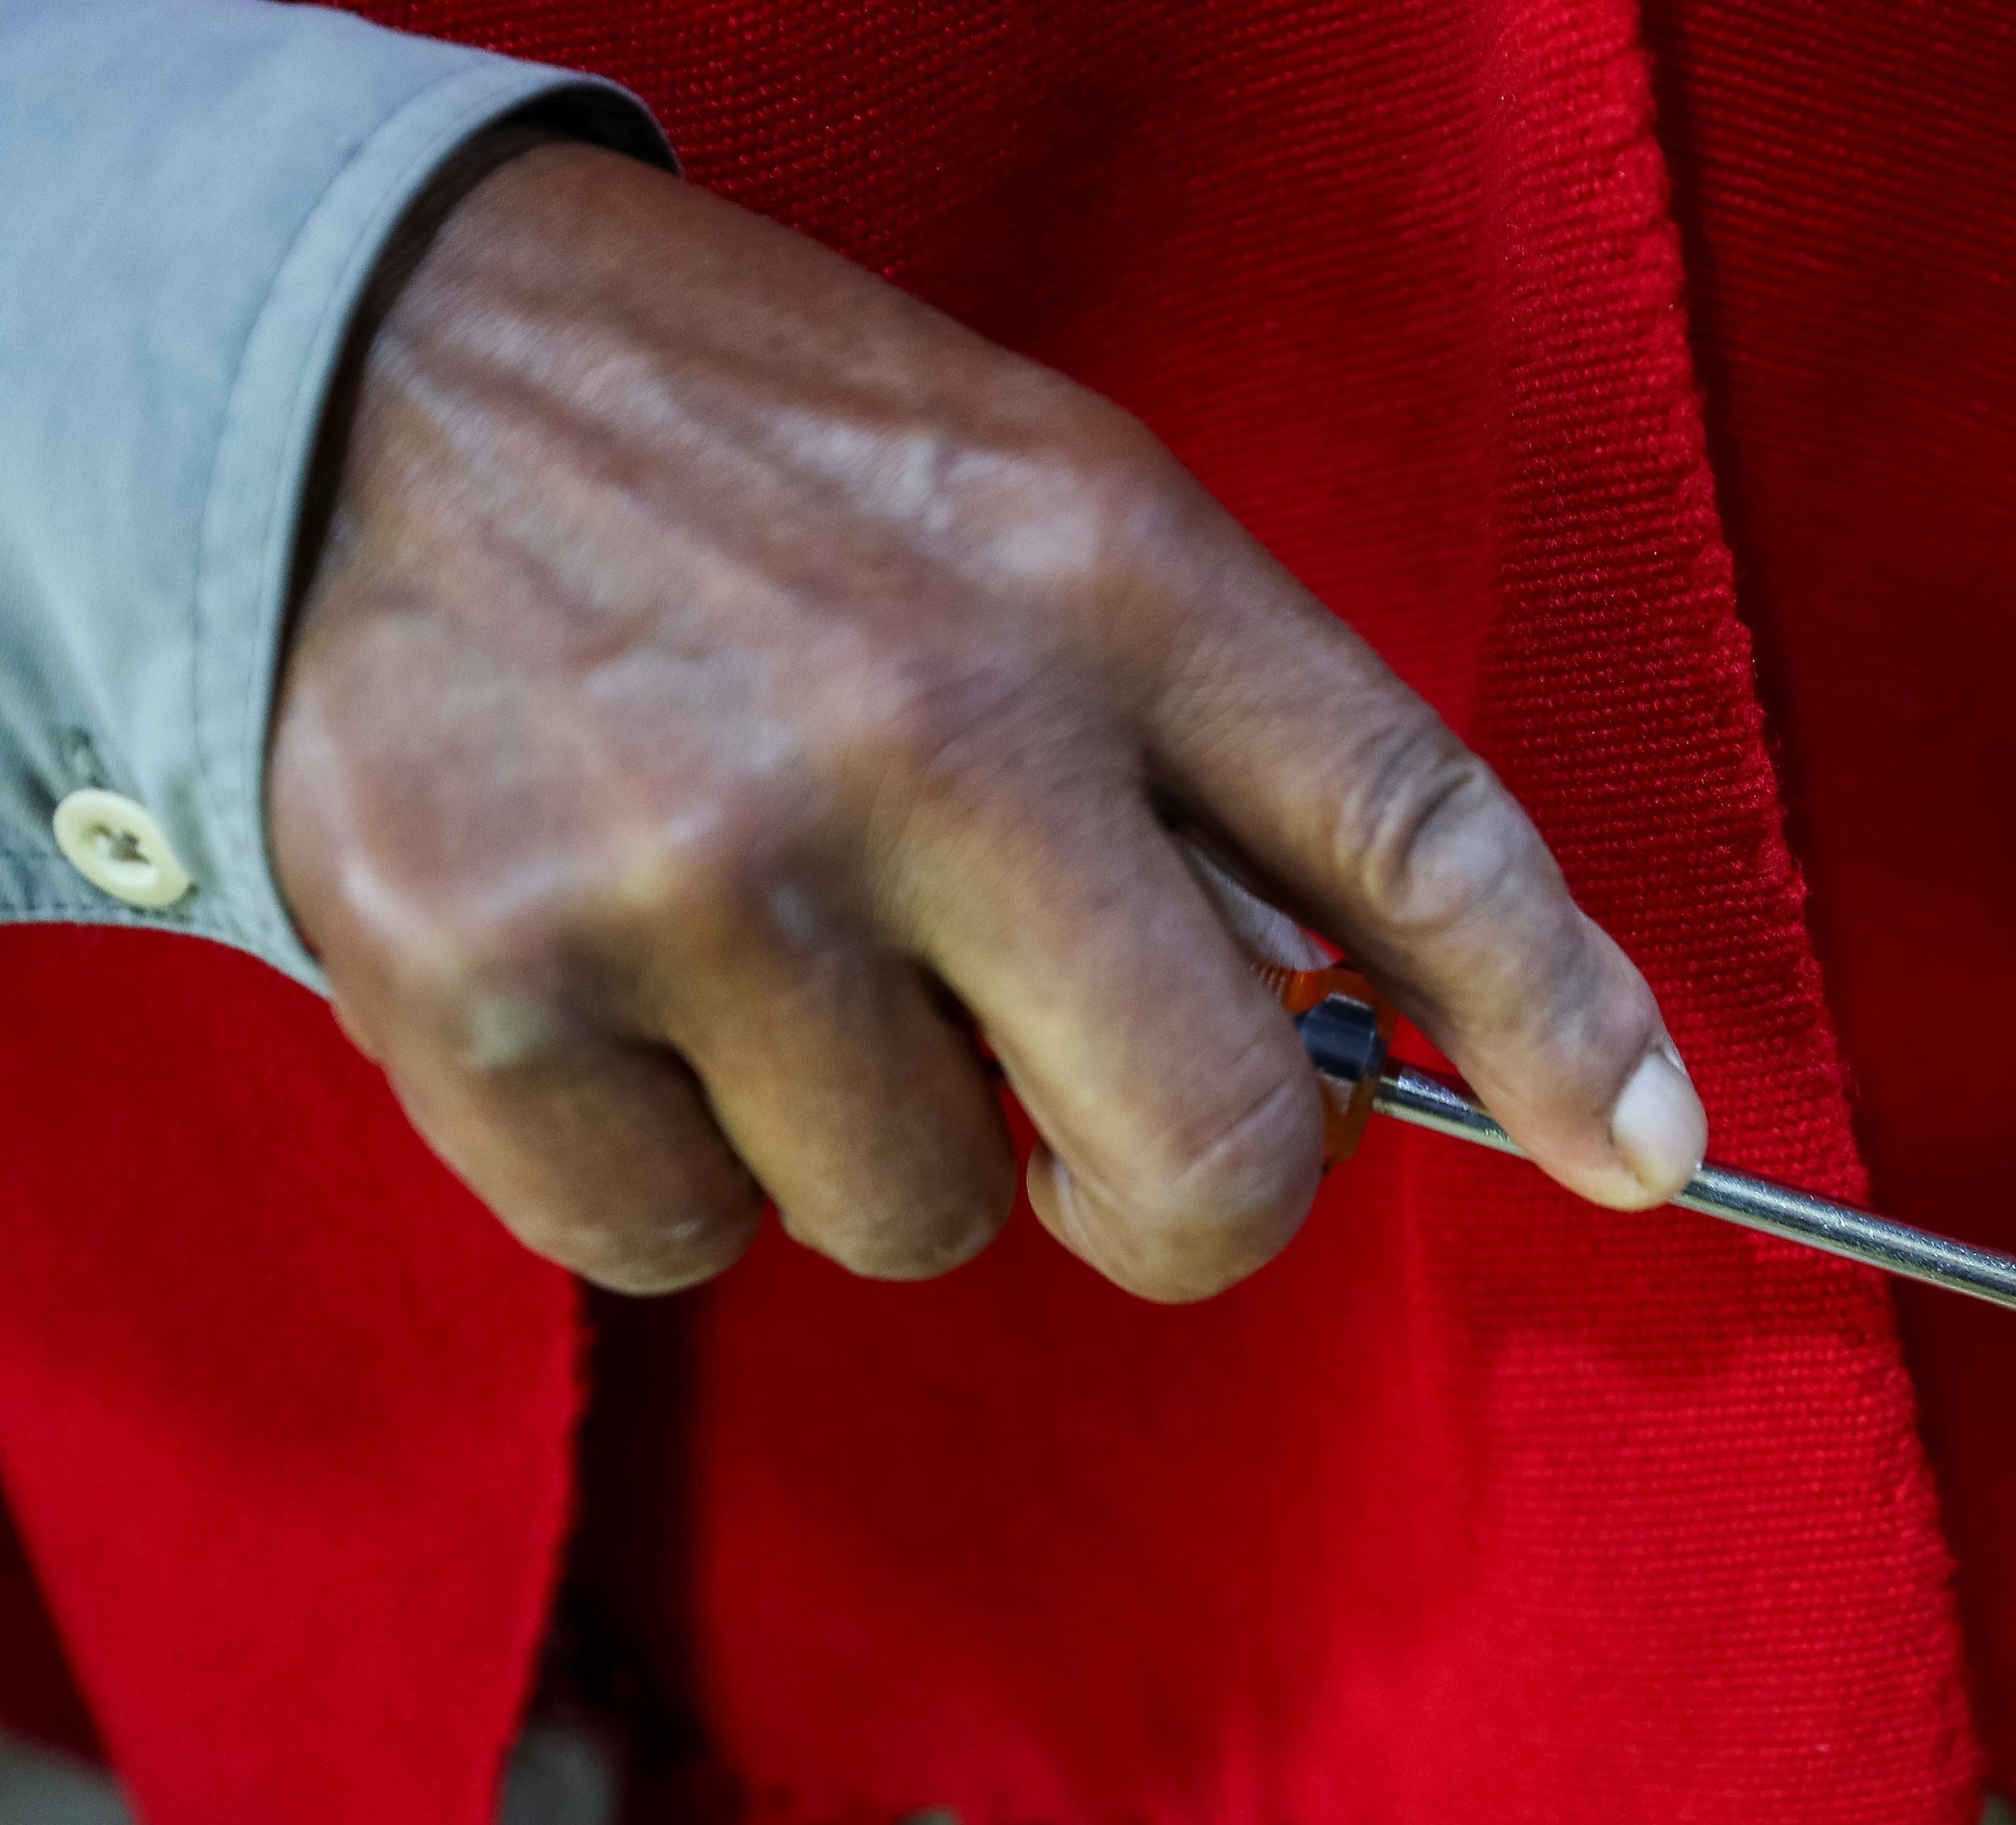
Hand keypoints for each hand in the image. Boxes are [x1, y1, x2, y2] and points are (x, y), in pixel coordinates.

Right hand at [271, 141, 1702, 1298]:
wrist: (344, 363)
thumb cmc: (757, 469)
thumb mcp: (1042, 512)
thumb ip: (1221, 763)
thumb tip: (1395, 1047)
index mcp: (1103, 571)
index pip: (1412, 833)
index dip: (1560, 1023)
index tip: (1647, 1160)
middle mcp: (925, 720)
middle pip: (1209, 1146)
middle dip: (1182, 1195)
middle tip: (1093, 1122)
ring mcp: (698, 865)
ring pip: (925, 1221)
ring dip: (879, 1137)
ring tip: (768, 933)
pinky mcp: (479, 979)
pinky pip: (685, 1247)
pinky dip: (670, 1166)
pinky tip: (615, 980)